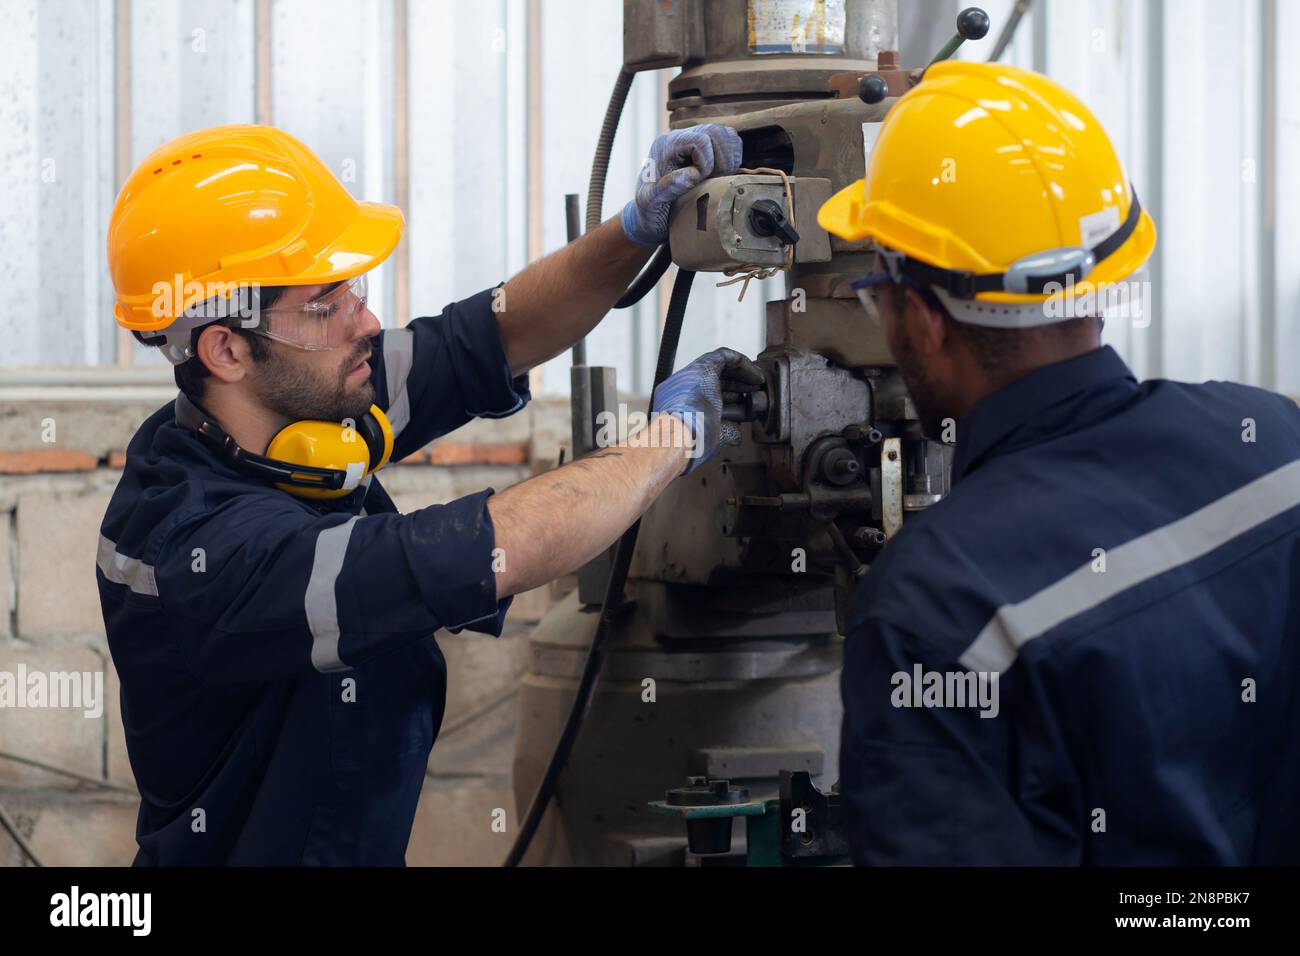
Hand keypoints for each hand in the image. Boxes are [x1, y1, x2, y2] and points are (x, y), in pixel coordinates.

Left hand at [621, 124, 742, 245]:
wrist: (650, 216)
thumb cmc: (648, 211)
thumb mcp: (649, 203)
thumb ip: (665, 187)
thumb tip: (691, 174)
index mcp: (666, 146)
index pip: (700, 140)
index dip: (707, 162)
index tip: (700, 181)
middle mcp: (680, 138)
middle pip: (716, 132)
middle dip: (723, 159)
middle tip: (715, 180)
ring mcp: (694, 141)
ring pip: (726, 134)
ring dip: (730, 158)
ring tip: (719, 178)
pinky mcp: (706, 149)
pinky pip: (730, 142)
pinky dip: (733, 158)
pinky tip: (722, 175)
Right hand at [651, 347, 764, 474]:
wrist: (681, 436)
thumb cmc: (691, 444)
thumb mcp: (710, 439)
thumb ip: (722, 431)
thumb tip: (736, 435)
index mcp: (679, 405)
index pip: (707, 396)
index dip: (729, 398)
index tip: (744, 404)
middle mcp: (681, 387)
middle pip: (714, 380)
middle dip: (737, 385)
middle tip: (754, 392)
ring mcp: (690, 376)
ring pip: (719, 366)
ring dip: (742, 374)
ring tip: (758, 382)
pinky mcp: (702, 367)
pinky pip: (724, 357)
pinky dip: (743, 363)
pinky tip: (755, 376)